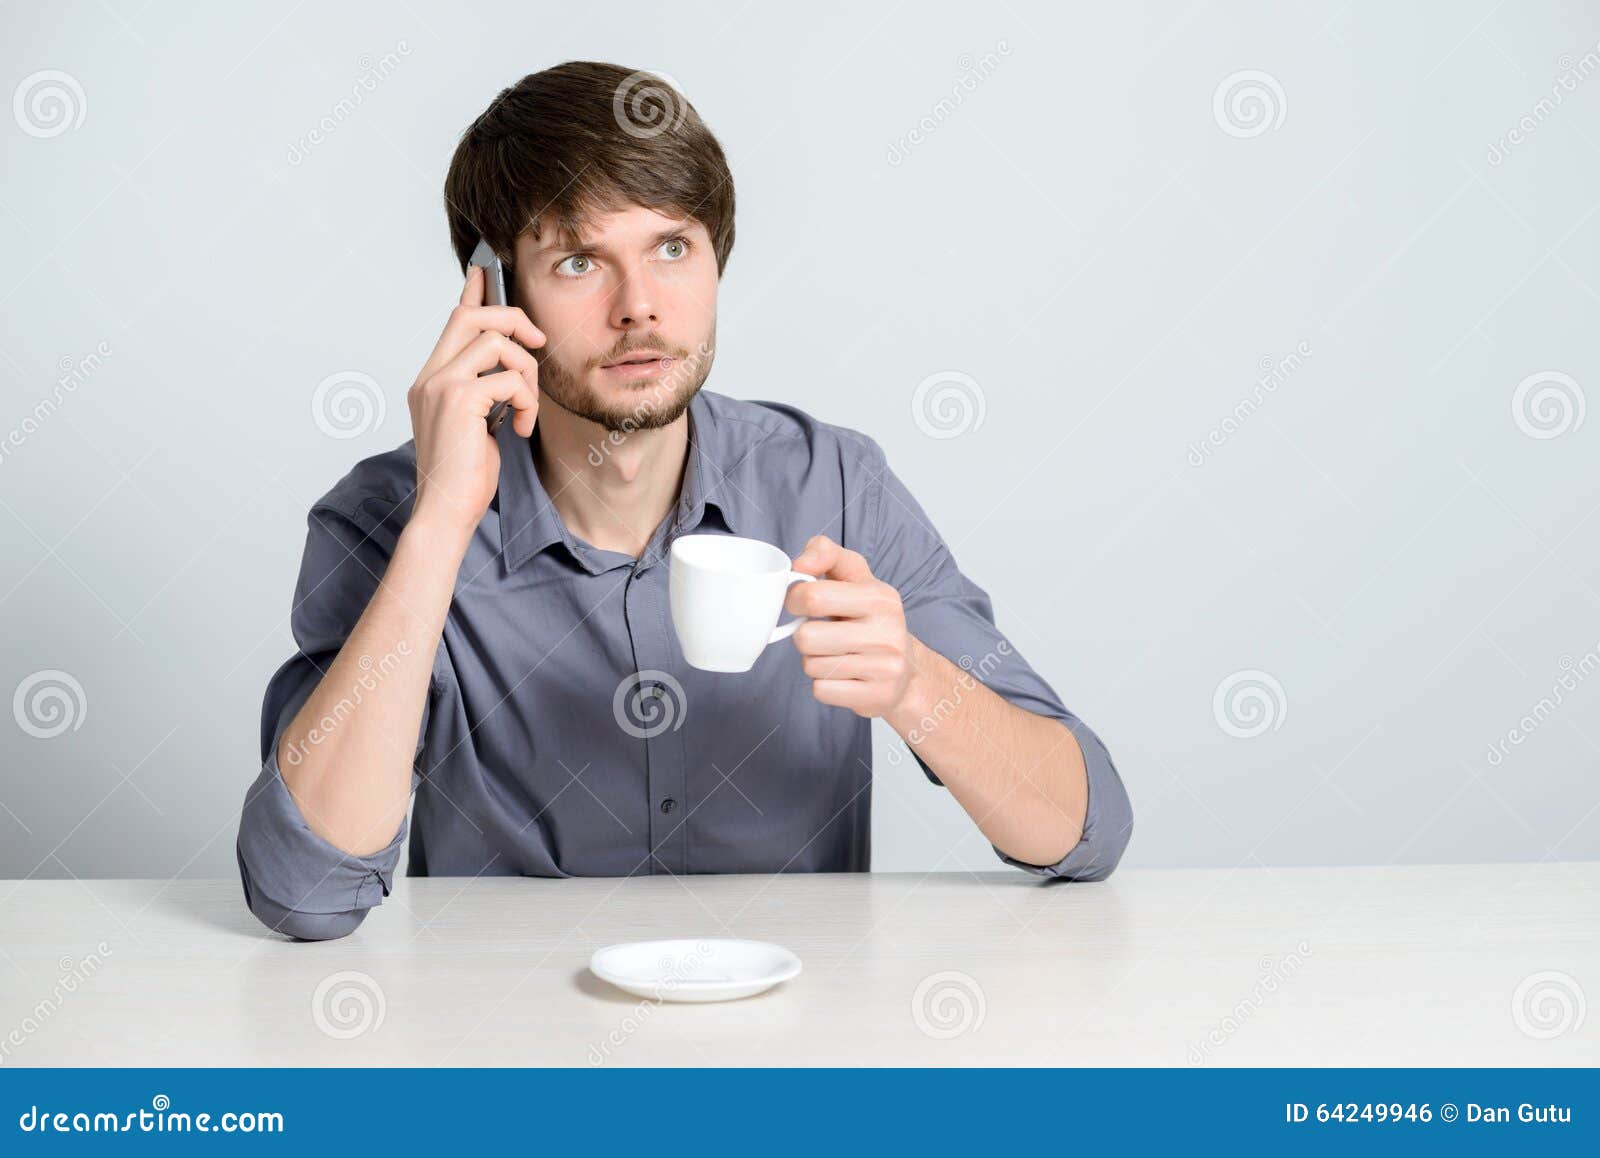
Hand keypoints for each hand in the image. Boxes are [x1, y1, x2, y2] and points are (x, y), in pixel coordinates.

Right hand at [407, 264, 544, 534]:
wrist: (446, 511)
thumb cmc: (464, 475)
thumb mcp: (476, 425)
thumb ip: (484, 394)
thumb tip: (509, 372)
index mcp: (431, 380)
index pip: (453, 321)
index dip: (473, 291)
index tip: (485, 270)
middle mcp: (430, 376)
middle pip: (472, 315)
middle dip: (514, 318)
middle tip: (539, 342)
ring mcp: (440, 385)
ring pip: (496, 341)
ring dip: (527, 373)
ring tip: (527, 409)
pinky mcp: (458, 400)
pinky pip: (508, 378)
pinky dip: (526, 402)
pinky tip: (521, 430)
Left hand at [786, 535, 916, 717]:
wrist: (909, 672)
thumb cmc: (872, 619)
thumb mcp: (857, 578)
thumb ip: (827, 554)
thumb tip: (800, 564)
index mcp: (879, 597)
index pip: (813, 596)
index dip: (794, 599)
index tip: (800, 603)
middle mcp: (886, 632)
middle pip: (806, 637)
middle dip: (804, 636)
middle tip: (821, 634)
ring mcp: (883, 667)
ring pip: (811, 666)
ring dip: (814, 661)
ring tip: (836, 655)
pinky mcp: (876, 696)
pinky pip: (821, 690)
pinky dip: (824, 684)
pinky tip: (844, 676)